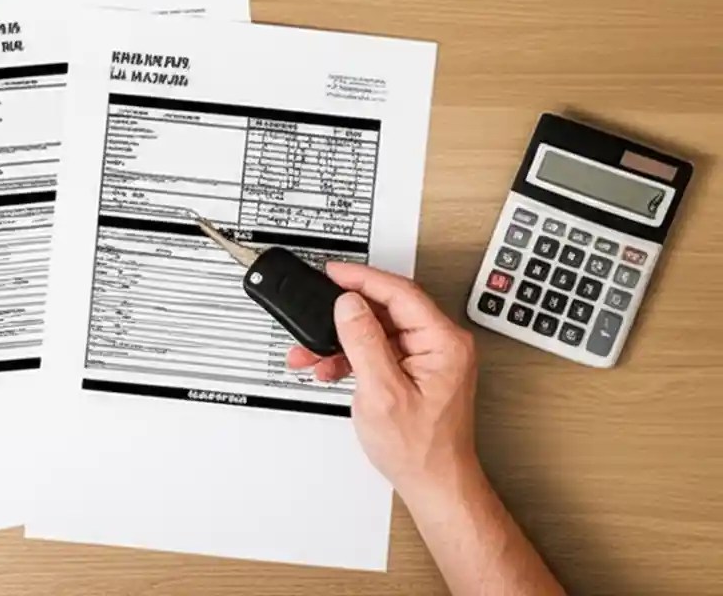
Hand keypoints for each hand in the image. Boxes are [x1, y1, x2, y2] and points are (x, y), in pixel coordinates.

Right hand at [287, 262, 478, 501]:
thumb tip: (348, 305)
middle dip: (344, 314)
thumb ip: (363, 342)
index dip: (362, 279)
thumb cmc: (420, 449)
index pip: (399, 293)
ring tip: (312, 352)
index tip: (334, 272)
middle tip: (316, 308)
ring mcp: (430, 358)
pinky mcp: (417, 371)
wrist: (434, 483)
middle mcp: (441, 345)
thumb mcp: (381, 392)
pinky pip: (380, 350)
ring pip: (378, 331)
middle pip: (387, 309)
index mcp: (443, 342)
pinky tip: (331, 366)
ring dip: (343, 340)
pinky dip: (353, 356)